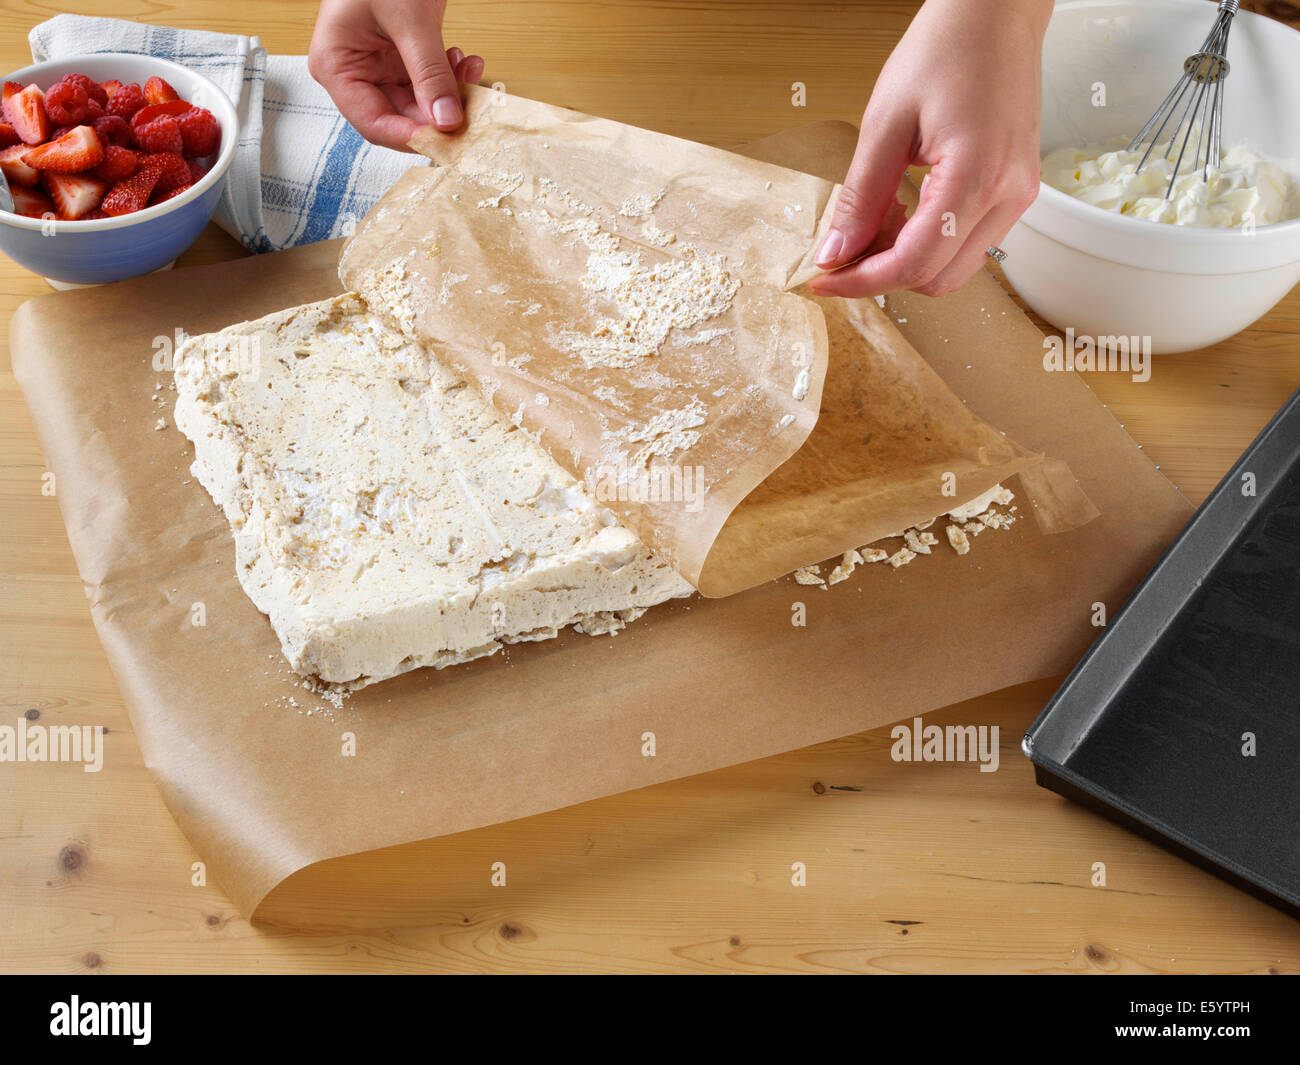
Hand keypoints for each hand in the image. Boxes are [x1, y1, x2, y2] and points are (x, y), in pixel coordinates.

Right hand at [308, 0, 484, 150]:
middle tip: (472, 113)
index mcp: (336, 66)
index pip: (373, 123)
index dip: (411, 137)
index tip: (447, 142)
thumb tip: (447, 121)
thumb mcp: (409, 20)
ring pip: (419, 102)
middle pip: (399, 117)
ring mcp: (378, 65)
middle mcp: (354, 71)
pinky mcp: (400, 57)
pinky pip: (427, 82)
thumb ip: (429, 73)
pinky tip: (464, 61)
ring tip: (470, 73)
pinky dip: (450, 76)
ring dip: (449, 95)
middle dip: (439, 115)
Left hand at [808, 0, 1051, 298]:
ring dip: (907, 261)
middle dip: (883, 275)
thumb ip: (862, 197)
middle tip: (843, 252)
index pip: (913, 263)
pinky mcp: (1015, 191)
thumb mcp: (885, 122)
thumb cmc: (947, 47)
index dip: (862, 281)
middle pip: (937, 278)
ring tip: (874, 224)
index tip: (825, 279)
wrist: (995, 12)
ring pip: (955, 269)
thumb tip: (836, 252)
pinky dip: (930, 243)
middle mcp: (1008, 195)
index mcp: (977, 176)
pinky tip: (904, 212)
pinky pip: (969, 242)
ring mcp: (1018, 196)